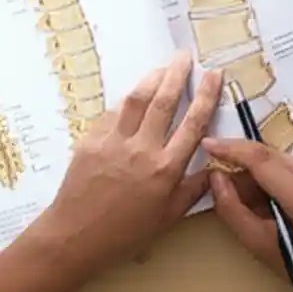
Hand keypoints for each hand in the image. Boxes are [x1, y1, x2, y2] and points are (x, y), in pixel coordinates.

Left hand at [33, 52, 222, 278]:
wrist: (77, 236)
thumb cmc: (126, 233)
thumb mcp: (168, 217)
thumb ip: (193, 189)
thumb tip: (216, 168)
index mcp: (166, 169)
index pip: (193, 123)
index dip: (206, 95)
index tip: (214, 74)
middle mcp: (143, 149)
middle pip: (164, 101)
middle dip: (177, 74)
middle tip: (185, 56)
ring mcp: (115, 142)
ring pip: (137, 99)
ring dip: (152, 78)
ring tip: (163, 66)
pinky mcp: (92, 140)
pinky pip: (113, 112)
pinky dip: (127, 99)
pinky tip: (134, 94)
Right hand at [204, 139, 292, 291]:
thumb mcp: (257, 243)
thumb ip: (231, 208)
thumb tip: (215, 178)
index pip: (259, 158)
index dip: (229, 148)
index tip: (206, 144)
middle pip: (267, 154)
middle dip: (239, 161)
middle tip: (218, 181)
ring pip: (276, 159)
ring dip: (254, 172)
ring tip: (243, 200)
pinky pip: (287, 167)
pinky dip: (269, 177)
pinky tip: (263, 201)